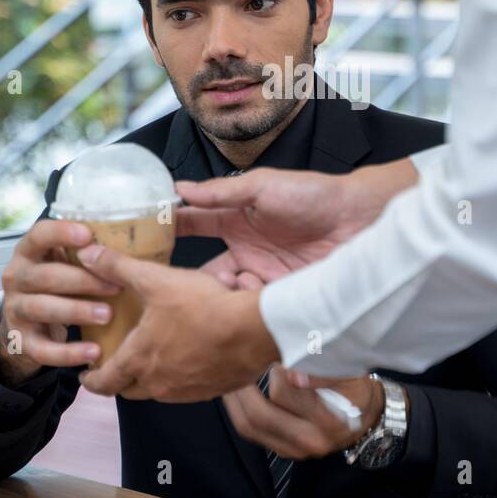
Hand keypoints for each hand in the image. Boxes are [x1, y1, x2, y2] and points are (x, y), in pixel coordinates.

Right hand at [0, 219, 115, 383]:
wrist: (26, 323)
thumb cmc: (57, 284)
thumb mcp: (65, 263)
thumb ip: (86, 254)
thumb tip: (130, 248)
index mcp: (28, 252)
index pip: (39, 235)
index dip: (61, 233)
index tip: (88, 235)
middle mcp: (16, 278)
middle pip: (46, 276)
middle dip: (83, 281)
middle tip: (116, 286)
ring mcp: (15, 309)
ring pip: (42, 308)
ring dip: (77, 311)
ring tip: (107, 315)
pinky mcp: (20, 341)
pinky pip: (43, 349)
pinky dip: (69, 353)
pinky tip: (94, 353)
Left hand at [76, 244, 280, 401]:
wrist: (253, 330)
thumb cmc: (203, 307)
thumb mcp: (156, 280)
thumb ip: (119, 268)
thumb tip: (87, 255)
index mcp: (139, 360)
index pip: (104, 383)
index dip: (91, 380)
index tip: (87, 375)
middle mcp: (159, 383)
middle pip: (129, 390)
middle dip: (120, 379)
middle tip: (118, 362)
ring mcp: (187, 390)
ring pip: (159, 390)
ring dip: (152, 377)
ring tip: (156, 355)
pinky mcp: (211, 390)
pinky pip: (187, 388)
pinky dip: (182, 376)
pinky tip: (191, 355)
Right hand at [174, 158, 418, 286]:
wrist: (359, 221)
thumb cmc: (313, 195)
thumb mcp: (263, 187)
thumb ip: (221, 193)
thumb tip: (180, 189)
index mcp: (235, 221)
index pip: (192, 226)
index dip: (167, 232)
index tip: (137, 242)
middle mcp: (244, 252)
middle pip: (204, 273)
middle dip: (190, 284)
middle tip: (173, 292)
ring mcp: (261, 277)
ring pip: (227, 296)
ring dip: (222, 298)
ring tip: (228, 293)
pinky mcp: (279, 298)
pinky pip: (254, 310)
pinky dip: (249, 310)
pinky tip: (254, 304)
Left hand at [223, 368, 385, 459]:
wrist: (366, 417)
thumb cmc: (356, 390)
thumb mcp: (350, 373)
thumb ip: (324, 370)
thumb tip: (294, 370)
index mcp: (327, 421)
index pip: (283, 391)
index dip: (270, 368)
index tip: (268, 350)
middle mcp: (310, 441)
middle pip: (259, 415)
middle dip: (243, 385)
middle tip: (238, 359)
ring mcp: (294, 449)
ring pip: (248, 426)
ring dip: (235, 398)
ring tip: (231, 372)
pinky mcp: (282, 449)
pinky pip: (250, 432)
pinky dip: (238, 410)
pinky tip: (236, 391)